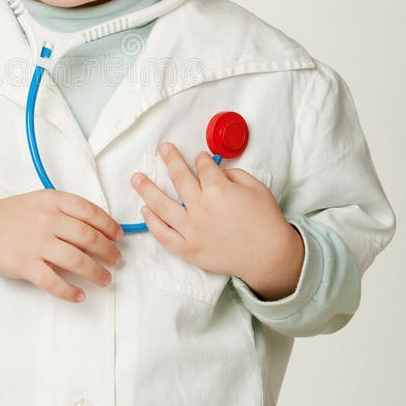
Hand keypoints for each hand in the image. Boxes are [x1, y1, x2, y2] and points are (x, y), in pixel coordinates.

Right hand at [0, 190, 123, 303]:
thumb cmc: (14, 216)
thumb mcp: (40, 201)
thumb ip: (66, 210)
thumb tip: (100, 228)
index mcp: (52, 200)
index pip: (90, 212)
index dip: (109, 226)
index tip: (119, 237)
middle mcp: (47, 219)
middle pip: (88, 237)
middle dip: (108, 251)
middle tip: (117, 261)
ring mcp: (36, 243)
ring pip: (77, 260)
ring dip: (96, 272)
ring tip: (105, 279)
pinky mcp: (26, 265)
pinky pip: (54, 282)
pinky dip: (70, 291)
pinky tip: (80, 295)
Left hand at [130, 143, 302, 295]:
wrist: (269, 256)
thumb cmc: (265, 221)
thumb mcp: (256, 187)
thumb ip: (234, 174)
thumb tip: (216, 170)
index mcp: (218, 190)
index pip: (202, 167)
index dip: (200, 159)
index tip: (197, 157)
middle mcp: (200, 208)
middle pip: (179, 178)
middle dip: (170, 160)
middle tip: (163, 149)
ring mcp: (191, 230)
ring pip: (162, 205)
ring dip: (147, 189)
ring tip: (136, 178)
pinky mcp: (188, 249)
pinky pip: (164, 235)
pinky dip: (152, 223)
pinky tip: (145, 210)